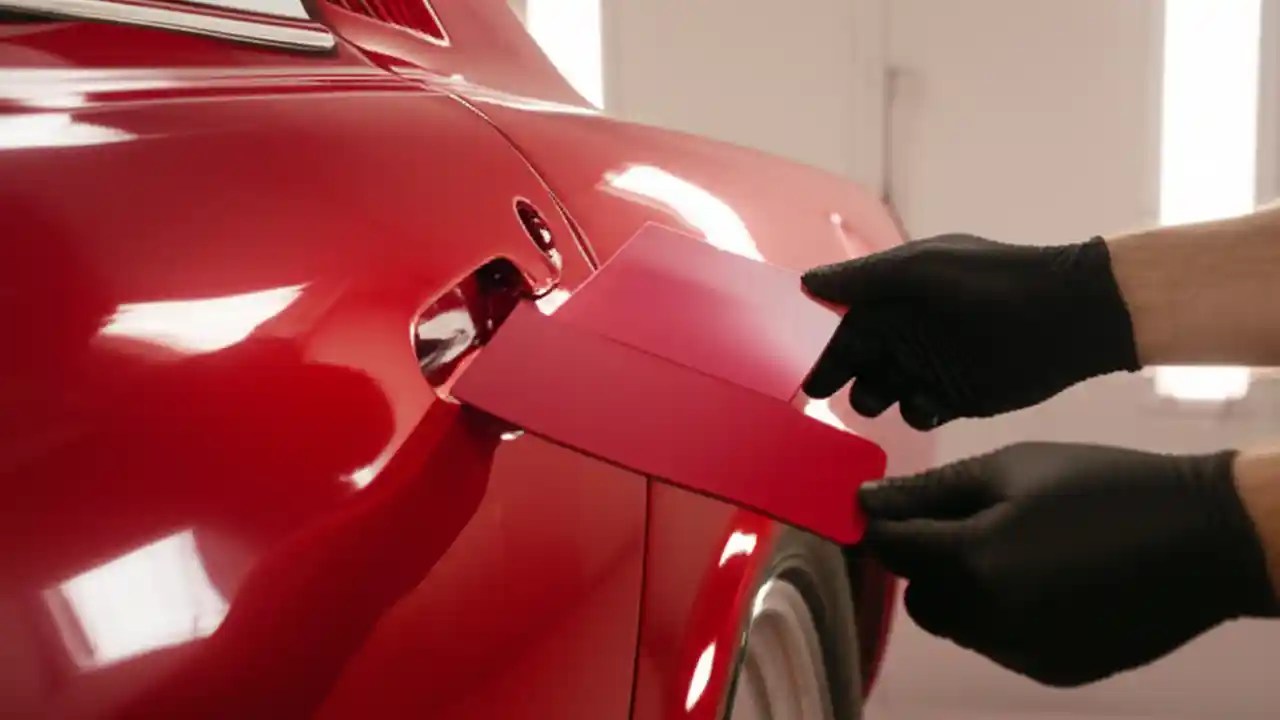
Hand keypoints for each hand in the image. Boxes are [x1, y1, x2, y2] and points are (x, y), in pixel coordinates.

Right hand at [802, 234, 1138, 428]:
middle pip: (855, 366)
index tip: (805, 375)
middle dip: (843, 380)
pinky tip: (931, 405)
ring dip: (878, 398)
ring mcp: (929, 367)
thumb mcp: (921, 269)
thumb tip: (807, 282)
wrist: (1067, 316)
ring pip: (881, 394)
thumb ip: (863, 278)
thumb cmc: (991, 282)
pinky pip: (918, 414)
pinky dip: (917, 413)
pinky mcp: (955, 397)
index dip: (821, 350)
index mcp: (892, 300)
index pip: (842, 328)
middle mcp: (904, 334)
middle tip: (837, 391)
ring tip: (892, 393)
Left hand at [859, 442, 1278, 685]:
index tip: (887, 509)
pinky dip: (1001, 617)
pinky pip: (998, 644)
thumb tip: (866, 502)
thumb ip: (932, 492)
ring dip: (961, 592)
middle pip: (918, 596)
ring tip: (1012, 551)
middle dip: (923, 564)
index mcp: (974, 559)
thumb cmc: (1102, 485)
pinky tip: (1044, 583)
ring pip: (956, 625)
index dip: (879, 526)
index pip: (889, 549)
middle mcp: (989, 617)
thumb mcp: (1012, 468)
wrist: (1202, 540)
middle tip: (962, 528)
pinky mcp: (1051, 670)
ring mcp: (1021, 651)